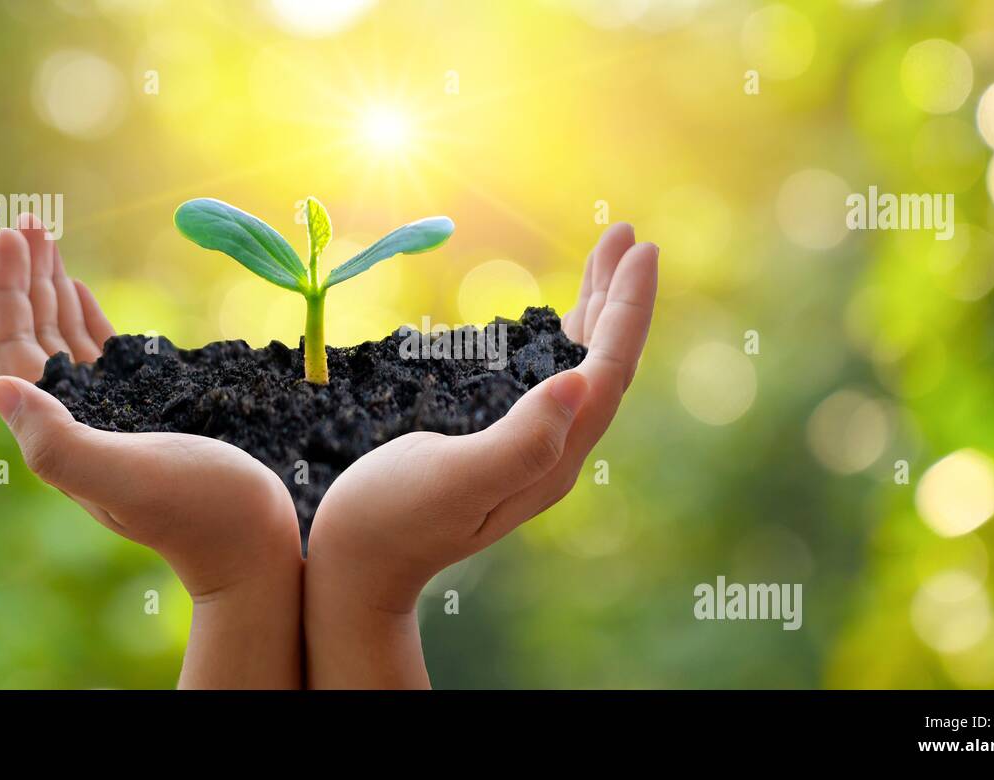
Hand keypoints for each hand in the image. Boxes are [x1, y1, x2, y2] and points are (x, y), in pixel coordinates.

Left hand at [0, 214, 303, 687]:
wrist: (257, 542)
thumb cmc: (201, 510)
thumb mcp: (127, 477)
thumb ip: (58, 443)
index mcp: (61, 432)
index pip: (14, 348)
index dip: (7, 290)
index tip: (16, 236)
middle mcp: (78, 421)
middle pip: (33, 337)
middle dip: (27, 277)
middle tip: (30, 220)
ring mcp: (112, 414)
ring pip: (63, 341)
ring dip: (51, 289)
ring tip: (46, 239)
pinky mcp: (148, 410)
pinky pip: (101, 353)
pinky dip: (84, 316)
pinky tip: (80, 289)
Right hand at [304, 222, 657, 686]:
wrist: (353, 566)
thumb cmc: (389, 520)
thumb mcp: (453, 481)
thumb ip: (521, 441)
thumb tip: (583, 383)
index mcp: (550, 458)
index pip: (606, 373)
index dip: (627, 311)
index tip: (639, 250)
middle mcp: (550, 452)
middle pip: (603, 366)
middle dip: (618, 298)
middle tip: (625, 235)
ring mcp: (526, 448)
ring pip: (579, 368)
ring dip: (594, 309)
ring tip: (605, 254)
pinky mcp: (495, 439)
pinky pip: (547, 377)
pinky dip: (559, 335)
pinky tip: (556, 315)